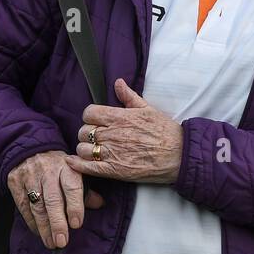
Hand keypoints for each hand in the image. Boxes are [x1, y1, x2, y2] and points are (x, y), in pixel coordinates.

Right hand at [6, 149, 105, 248]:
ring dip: (44, 227)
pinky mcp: (16, 183)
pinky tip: (39, 232)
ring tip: (51, 242)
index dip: (75, 206)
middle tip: (62, 241)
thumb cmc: (58, 165)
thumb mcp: (75, 170)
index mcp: (67, 167)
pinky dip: (31, 222)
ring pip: (37, 206)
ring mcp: (30, 178)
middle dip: (57, 223)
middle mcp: (48, 172)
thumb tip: (99, 204)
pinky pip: (23, 206)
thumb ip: (86, 189)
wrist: (30, 149)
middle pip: (53, 200)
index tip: (76, 224)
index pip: (72, 187)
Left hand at [67, 79, 183, 184]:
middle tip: (97, 136)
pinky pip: (86, 167)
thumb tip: (118, 83)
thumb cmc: (166, 131)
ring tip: (94, 150)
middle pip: (84, 131)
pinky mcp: (113, 170)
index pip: (90, 113)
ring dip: (85, 149)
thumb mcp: (148, 109)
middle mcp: (113, 134)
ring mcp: (112, 153)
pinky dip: (76, 164)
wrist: (179, 155)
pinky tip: (74, 162)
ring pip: (83, 149)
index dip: (91, 116)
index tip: (97, 121)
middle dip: (88, 133)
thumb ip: (129, 97)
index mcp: (121, 117)